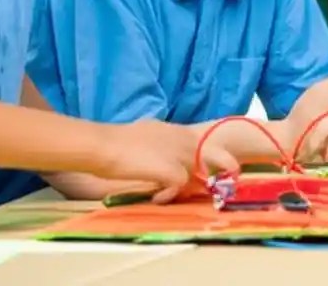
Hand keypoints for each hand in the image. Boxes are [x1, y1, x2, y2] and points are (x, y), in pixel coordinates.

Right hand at [96, 119, 239, 203]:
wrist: (103, 145)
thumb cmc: (116, 141)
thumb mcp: (146, 133)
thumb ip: (161, 140)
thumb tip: (160, 152)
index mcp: (177, 130)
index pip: (205, 142)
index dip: (209, 157)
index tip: (207, 170)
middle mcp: (184, 139)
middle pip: (218, 154)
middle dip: (223, 168)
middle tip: (217, 183)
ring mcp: (181, 154)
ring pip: (204, 172)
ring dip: (194, 186)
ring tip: (177, 193)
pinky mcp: (174, 170)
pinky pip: (181, 186)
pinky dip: (169, 195)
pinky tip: (156, 198)